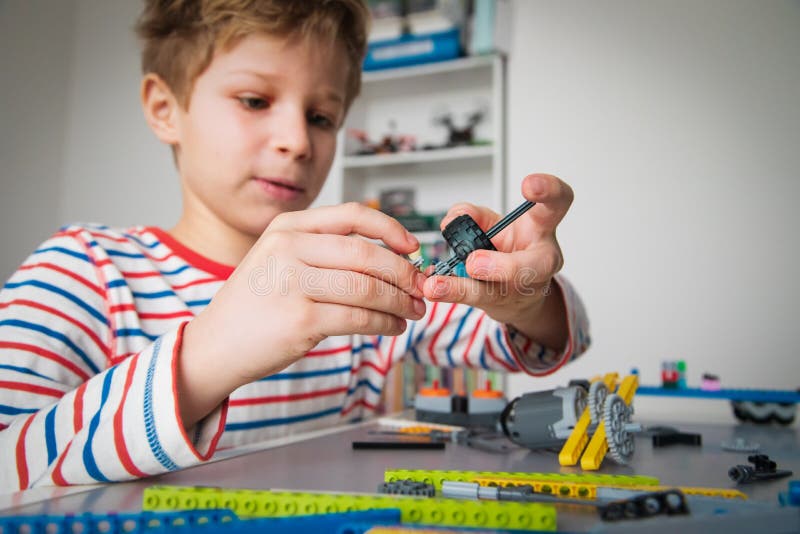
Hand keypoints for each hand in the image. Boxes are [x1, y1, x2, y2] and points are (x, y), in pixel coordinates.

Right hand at [178, 203, 426, 425]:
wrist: (215, 344)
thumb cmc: (255, 304)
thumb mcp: (279, 259)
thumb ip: (325, 250)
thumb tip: (393, 257)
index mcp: (287, 227)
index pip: (353, 216)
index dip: (391, 230)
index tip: (413, 247)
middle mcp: (288, 248)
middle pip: (367, 253)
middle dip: (404, 272)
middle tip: (422, 287)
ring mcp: (293, 284)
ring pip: (368, 287)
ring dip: (400, 301)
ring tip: (413, 310)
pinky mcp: (300, 321)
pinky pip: (360, 318)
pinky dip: (386, 323)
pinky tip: (393, 326)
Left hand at [422, 174, 572, 346]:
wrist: (517, 288)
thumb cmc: (509, 246)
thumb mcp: (492, 222)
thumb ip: (473, 215)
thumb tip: (453, 221)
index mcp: (542, 227)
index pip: (558, 203)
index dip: (549, 191)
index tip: (527, 186)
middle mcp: (541, 259)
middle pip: (536, 264)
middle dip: (505, 265)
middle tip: (474, 261)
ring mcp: (523, 286)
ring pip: (500, 289)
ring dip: (467, 287)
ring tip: (438, 285)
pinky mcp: (501, 302)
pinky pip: (477, 298)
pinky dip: (452, 292)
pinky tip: (434, 289)